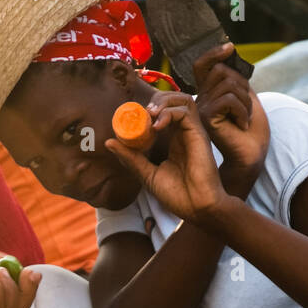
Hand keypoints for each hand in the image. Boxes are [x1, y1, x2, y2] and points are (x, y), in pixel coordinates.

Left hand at [105, 95, 227, 223]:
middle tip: (142, 113)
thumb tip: (109, 142)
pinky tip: (157, 126)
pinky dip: (169, 112)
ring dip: (163, 102)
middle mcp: (184, 132)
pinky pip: (186, 111)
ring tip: (150, 115)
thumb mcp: (147, 174)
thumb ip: (131, 157)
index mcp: (174, 140)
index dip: (147, 109)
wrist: (196, 208)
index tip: (132, 118)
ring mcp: (192, 132)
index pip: (163, 112)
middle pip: (173, 100)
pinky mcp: (199, 134)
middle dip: (155, 100)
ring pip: (182, 99)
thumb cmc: (177, 195)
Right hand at [193, 43, 269, 192]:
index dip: (214, 53)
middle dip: (242, 86)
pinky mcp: (206, 118)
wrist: (252, 155)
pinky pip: (228, 100)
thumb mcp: (245, 97)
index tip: (230, 47)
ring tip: (245, 119)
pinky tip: (242, 125)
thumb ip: (236, 77)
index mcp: (208, 94)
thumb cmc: (251, 130)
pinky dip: (243, 111)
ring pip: (228, 85)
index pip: (203, 66)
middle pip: (221, 71)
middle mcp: (200, 100)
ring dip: (245, 102)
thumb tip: (230, 52)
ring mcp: (201, 109)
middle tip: (246, 109)